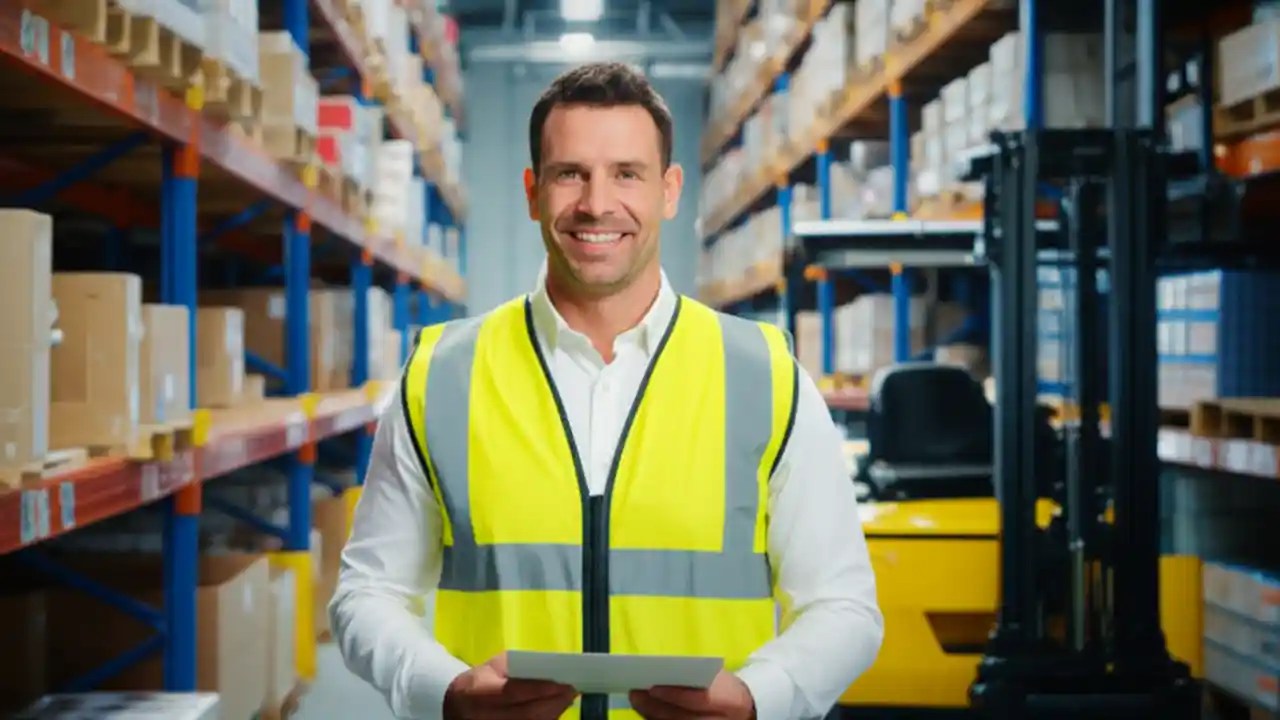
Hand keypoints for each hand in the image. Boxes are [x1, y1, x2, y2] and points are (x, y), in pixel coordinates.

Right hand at [443, 652, 577, 719]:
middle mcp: (484, 715)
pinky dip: (546, 719)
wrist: (456, 705)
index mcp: (479, 690)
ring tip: (568, 698)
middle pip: (526, 714)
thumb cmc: (481, 679)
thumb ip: (519, 669)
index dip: (540, 690)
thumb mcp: (494, 666)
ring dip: (553, 713)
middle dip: (553, 702)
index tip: (564, 683)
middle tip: (572, 691)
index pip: (513, 692)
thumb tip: (551, 671)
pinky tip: (555, 709)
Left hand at [629, 671, 755, 719]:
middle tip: (635, 693)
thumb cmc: (725, 687)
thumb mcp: (718, 677)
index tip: (652, 687)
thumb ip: (695, 676)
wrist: (746, 709)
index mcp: (730, 700)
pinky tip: (645, 711)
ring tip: (636, 700)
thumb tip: (661, 672)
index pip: (698, 701)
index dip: (674, 695)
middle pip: (681, 718)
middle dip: (655, 707)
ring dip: (651, 715)